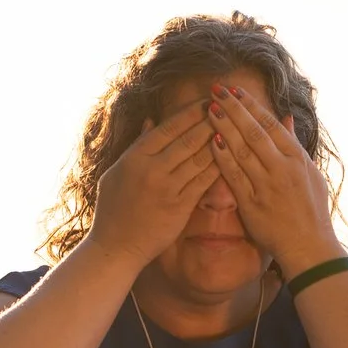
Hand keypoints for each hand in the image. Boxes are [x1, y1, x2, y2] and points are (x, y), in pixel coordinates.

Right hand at [87, 108, 219, 267]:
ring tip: (234, 126)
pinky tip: (231, 156)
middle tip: (227, 106)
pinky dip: (218, 166)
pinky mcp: (180, 207)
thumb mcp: (116, 172)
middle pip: (188, 139)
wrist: (116, 247)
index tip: (206, 100)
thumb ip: (136, 146)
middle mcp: (152, 170)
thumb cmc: (112, 209)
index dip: (190, 112)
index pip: (169, 127)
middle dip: (210, 120)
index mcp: (135, 157)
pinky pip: (204, 182)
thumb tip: (151, 121)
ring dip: (219, 140)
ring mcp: (167, 189)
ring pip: (200, 158)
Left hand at [205, 85, 339, 276]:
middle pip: (254, 132)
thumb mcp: (311, 173)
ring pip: (243, 150)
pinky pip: (235, 176)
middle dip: (234, 108)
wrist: (309, 247)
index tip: (235, 90)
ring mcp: (268, 186)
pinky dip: (223, 158)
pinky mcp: (253, 204)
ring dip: (224, 127)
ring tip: (209, 108)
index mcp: (297, 158)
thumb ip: (295, 144)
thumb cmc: (311, 210)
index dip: (251, 105)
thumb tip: (286, 118)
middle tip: (216, 89)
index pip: (271, 124)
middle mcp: (283, 169)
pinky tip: (210, 142)